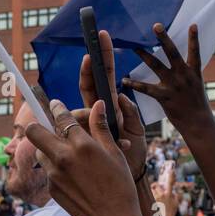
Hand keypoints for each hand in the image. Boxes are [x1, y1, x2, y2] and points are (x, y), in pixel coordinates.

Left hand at [25, 98, 143, 215]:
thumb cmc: (119, 185)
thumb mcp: (114, 153)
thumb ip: (101, 128)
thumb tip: (98, 105)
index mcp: (82, 145)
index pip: (61, 118)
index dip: (57, 107)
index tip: (54, 103)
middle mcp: (63, 157)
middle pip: (34, 131)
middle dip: (38, 125)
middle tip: (48, 126)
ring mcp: (54, 174)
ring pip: (39, 152)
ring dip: (48, 148)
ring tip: (65, 154)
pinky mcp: (52, 188)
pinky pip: (48, 170)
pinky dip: (56, 167)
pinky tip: (73, 174)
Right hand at [77, 31, 146, 176]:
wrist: (131, 177)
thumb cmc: (134, 153)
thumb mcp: (137, 130)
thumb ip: (130, 112)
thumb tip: (119, 95)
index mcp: (111, 106)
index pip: (102, 78)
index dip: (101, 59)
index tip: (102, 38)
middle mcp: (98, 113)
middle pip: (87, 85)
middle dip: (89, 68)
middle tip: (90, 53)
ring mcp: (90, 126)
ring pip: (77, 112)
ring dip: (88, 116)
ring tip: (109, 126)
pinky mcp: (85, 141)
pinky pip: (79, 134)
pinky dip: (92, 136)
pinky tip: (117, 143)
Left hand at [122, 23, 212, 137]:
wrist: (198, 123)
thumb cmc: (197, 105)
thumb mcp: (197, 86)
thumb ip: (189, 73)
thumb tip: (184, 63)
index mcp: (194, 72)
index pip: (195, 52)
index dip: (194, 38)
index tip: (192, 24)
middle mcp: (184, 75)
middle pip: (173, 53)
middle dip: (164, 38)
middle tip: (156, 25)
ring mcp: (174, 85)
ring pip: (157, 66)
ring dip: (144, 55)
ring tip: (135, 46)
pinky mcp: (165, 97)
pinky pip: (146, 88)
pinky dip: (134, 84)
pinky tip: (124, 80)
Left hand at [150, 165, 178, 215]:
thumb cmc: (171, 212)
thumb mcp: (176, 203)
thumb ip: (175, 195)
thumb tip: (173, 191)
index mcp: (168, 194)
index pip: (170, 182)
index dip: (171, 176)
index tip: (172, 170)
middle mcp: (161, 195)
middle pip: (155, 185)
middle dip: (156, 185)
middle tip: (157, 186)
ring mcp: (155, 198)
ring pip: (152, 190)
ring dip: (153, 191)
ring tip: (157, 197)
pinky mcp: (151, 202)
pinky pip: (150, 196)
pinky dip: (152, 197)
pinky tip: (155, 202)